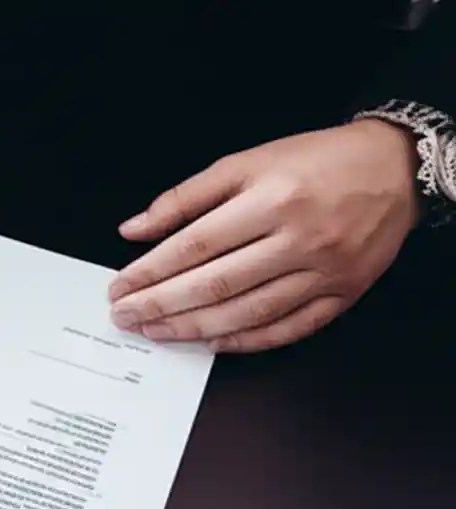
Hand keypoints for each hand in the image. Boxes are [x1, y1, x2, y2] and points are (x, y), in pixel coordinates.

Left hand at [108, 119, 420, 351]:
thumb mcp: (245, 162)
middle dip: (162, 305)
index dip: (151, 271)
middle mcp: (299, 239)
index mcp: (271, 199)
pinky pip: (287, 329)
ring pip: (248, 313)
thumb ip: (185, 198)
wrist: (394, 168)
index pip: (195, 245)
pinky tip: (210, 342)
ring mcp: (324, 272)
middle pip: (216, 284)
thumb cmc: (314, 161)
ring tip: (156, 331)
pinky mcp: (343, 295)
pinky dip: (245, 340)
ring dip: (194, 328)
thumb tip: (134, 230)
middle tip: (125, 317)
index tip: (119, 286)